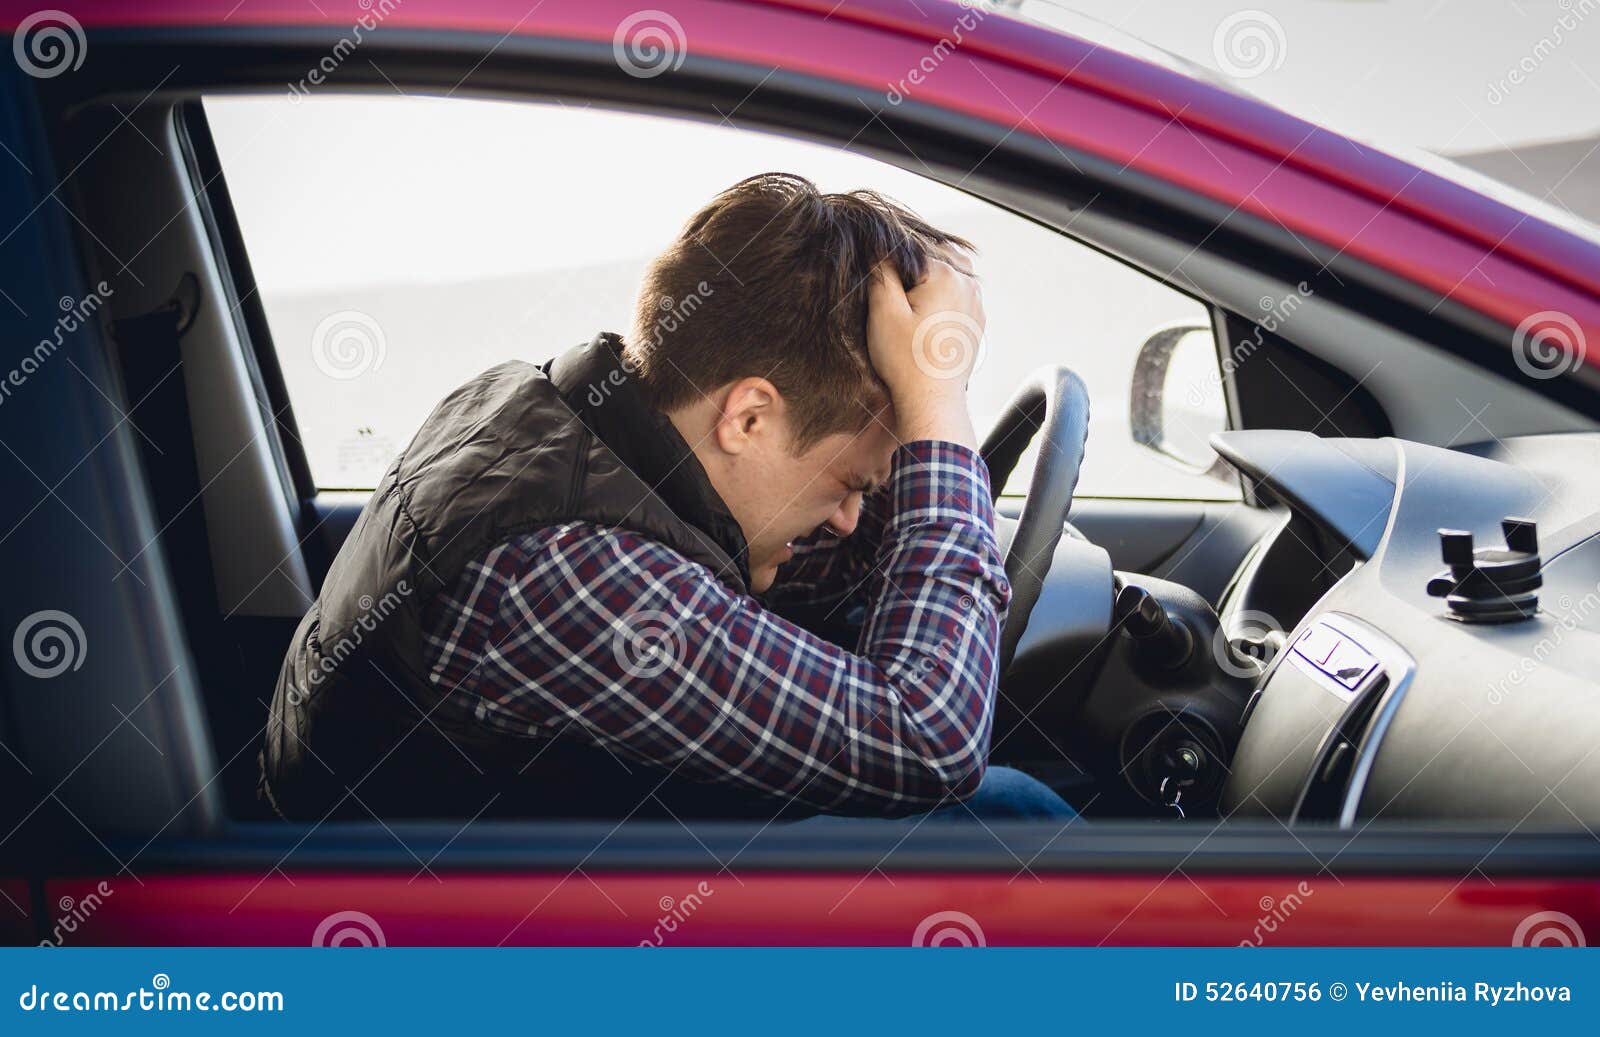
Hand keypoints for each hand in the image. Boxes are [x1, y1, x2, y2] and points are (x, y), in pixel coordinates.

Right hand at [865, 251, 983, 448]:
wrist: (932, 402)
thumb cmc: (906, 361)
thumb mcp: (883, 312)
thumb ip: (880, 272)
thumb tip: (879, 247)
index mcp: (946, 274)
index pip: (912, 248)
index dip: (889, 258)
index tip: (876, 275)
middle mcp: (967, 285)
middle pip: (937, 254)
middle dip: (914, 263)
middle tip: (893, 286)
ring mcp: (976, 305)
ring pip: (952, 273)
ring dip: (931, 277)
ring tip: (908, 297)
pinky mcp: (975, 323)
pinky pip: (960, 295)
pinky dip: (943, 295)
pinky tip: (925, 313)